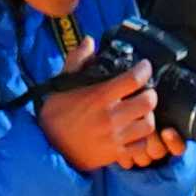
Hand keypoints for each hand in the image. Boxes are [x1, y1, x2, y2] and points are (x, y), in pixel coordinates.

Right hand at [39, 62, 171, 172]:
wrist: (46, 145)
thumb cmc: (55, 114)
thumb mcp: (62, 83)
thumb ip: (78, 60)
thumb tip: (89, 42)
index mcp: (99, 96)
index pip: (134, 79)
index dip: (144, 70)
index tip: (144, 67)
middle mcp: (110, 116)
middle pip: (148, 102)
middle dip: (149, 94)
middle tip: (145, 92)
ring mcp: (115, 137)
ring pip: (149, 125)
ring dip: (147, 117)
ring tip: (140, 113)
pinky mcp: (115, 154)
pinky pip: (141, 146)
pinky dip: (141, 139)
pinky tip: (133, 133)